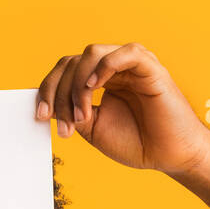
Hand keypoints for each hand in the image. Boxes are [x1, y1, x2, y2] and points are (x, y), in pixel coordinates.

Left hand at [35, 42, 209, 175]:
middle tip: (63, 124)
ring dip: (78, 86)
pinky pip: (126, 52)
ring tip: (82, 116)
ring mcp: (131, 66)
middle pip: (73, 62)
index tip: (40, 116)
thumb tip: (48, 104)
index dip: (48, 90)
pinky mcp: (151, 68)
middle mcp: (113, 69)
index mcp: (99, 81)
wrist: (170, 156)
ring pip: (91, 54)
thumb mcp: (94, 129)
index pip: (65, 71)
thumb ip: (73, 112)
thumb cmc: (137, 143)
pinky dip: (104, 67)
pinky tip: (94, 88)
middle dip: (59, 93)